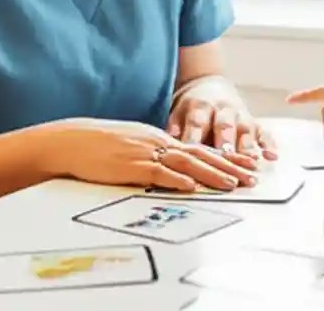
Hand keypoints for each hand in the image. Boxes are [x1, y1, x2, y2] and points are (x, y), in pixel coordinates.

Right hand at [39, 118, 258, 191]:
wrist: (70, 141)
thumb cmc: (98, 145)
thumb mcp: (132, 143)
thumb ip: (153, 152)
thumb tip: (172, 167)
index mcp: (159, 137)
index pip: (199, 146)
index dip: (226, 155)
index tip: (247, 162)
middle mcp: (157, 141)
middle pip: (200, 154)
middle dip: (229, 166)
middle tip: (253, 176)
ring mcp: (145, 152)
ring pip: (186, 163)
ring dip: (211, 174)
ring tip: (232, 184)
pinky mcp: (130, 166)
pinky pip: (158, 173)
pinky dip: (176, 180)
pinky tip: (192, 187)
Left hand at [167, 78, 278, 162]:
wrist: (209, 85)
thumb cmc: (191, 107)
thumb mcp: (178, 112)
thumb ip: (174, 127)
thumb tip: (167, 142)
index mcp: (200, 107)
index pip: (197, 124)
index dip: (195, 139)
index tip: (193, 155)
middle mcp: (222, 110)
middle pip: (224, 126)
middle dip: (226, 142)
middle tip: (226, 157)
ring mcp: (240, 115)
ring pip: (245, 130)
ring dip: (248, 146)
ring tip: (252, 162)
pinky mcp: (254, 121)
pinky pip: (264, 131)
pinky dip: (269, 143)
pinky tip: (272, 155)